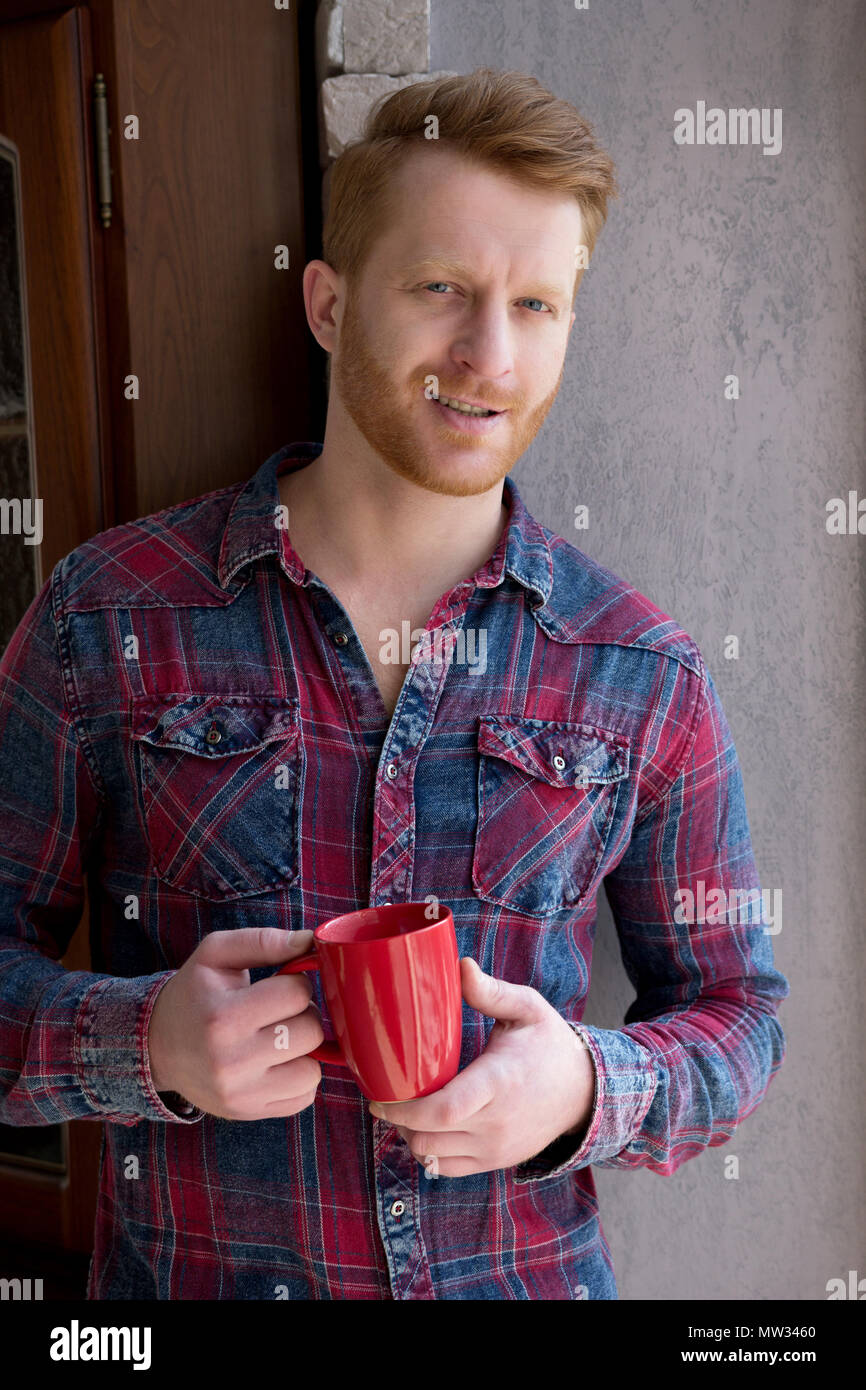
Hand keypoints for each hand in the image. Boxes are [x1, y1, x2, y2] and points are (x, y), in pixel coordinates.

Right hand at [147, 928, 326, 1118]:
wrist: (157, 1047)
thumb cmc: (194, 994)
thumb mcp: (216, 954)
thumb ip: (264, 941)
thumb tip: (310, 941)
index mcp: (224, 1016)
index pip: (297, 994)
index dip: (295, 983)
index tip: (278, 984)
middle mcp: (232, 1061)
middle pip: (310, 1032)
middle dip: (303, 1014)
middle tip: (279, 1012)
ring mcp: (241, 1093)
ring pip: (313, 1070)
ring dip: (304, 1050)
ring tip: (279, 1038)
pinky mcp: (248, 1112)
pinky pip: (304, 1097)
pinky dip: (299, 1077)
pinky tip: (277, 1062)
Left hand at [368, 957, 594, 1177]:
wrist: (584, 1090)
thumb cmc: (550, 1044)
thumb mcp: (528, 1008)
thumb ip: (491, 991)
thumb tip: (460, 966)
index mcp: (499, 1082)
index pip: (443, 1108)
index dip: (403, 1108)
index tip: (379, 1096)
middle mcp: (496, 1123)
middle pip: (428, 1136)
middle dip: (398, 1120)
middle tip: (388, 1096)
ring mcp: (496, 1148)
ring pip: (432, 1157)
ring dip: (410, 1136)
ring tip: (407, 1110)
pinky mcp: (496, 1161)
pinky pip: (448, 1169)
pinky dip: (429, 1152)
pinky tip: (427, 1128)